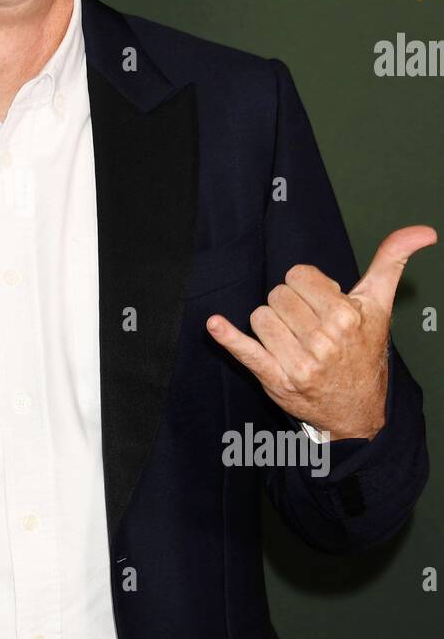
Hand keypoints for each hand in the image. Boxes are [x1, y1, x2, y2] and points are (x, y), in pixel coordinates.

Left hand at [206, 225, 436, 440]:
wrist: (357, 408)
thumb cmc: (364, 351)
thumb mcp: (379, 305)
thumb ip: (392, 262)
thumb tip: (423, 230)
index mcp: (345, 316)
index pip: (297, 276)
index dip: (305, 286)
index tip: (318, 303)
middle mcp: (323, 340)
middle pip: (277, 295)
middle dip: (288, 306)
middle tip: (307, 325)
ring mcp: (298, 362)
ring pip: (260, 316)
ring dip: (270, 325)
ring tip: (292, 340)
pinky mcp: (276, 380)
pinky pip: (245, 351)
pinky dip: (228, 337)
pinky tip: (215, 324)